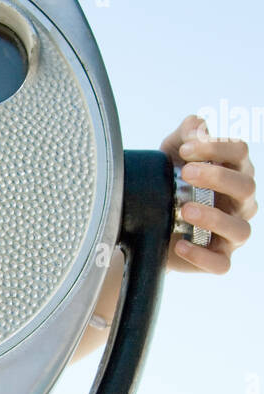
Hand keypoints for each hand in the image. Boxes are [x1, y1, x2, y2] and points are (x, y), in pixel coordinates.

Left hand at [159, 114, 256, 273]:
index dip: (215, 147)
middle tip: (186, 174)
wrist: (148, 218)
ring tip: (185, 210)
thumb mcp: (175, 149)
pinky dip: (202, 256)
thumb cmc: (171, 178)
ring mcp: (232, 231)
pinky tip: (180, 244)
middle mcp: (241, 201)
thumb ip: (189, 131)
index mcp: (235, 170)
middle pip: (246, 187)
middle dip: (217, 178)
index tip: (185, 151)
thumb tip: (199, 130)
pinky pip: (221, 264)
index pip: (239, 152)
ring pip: (240, 229)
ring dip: (214, 218)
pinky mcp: (218, 257)